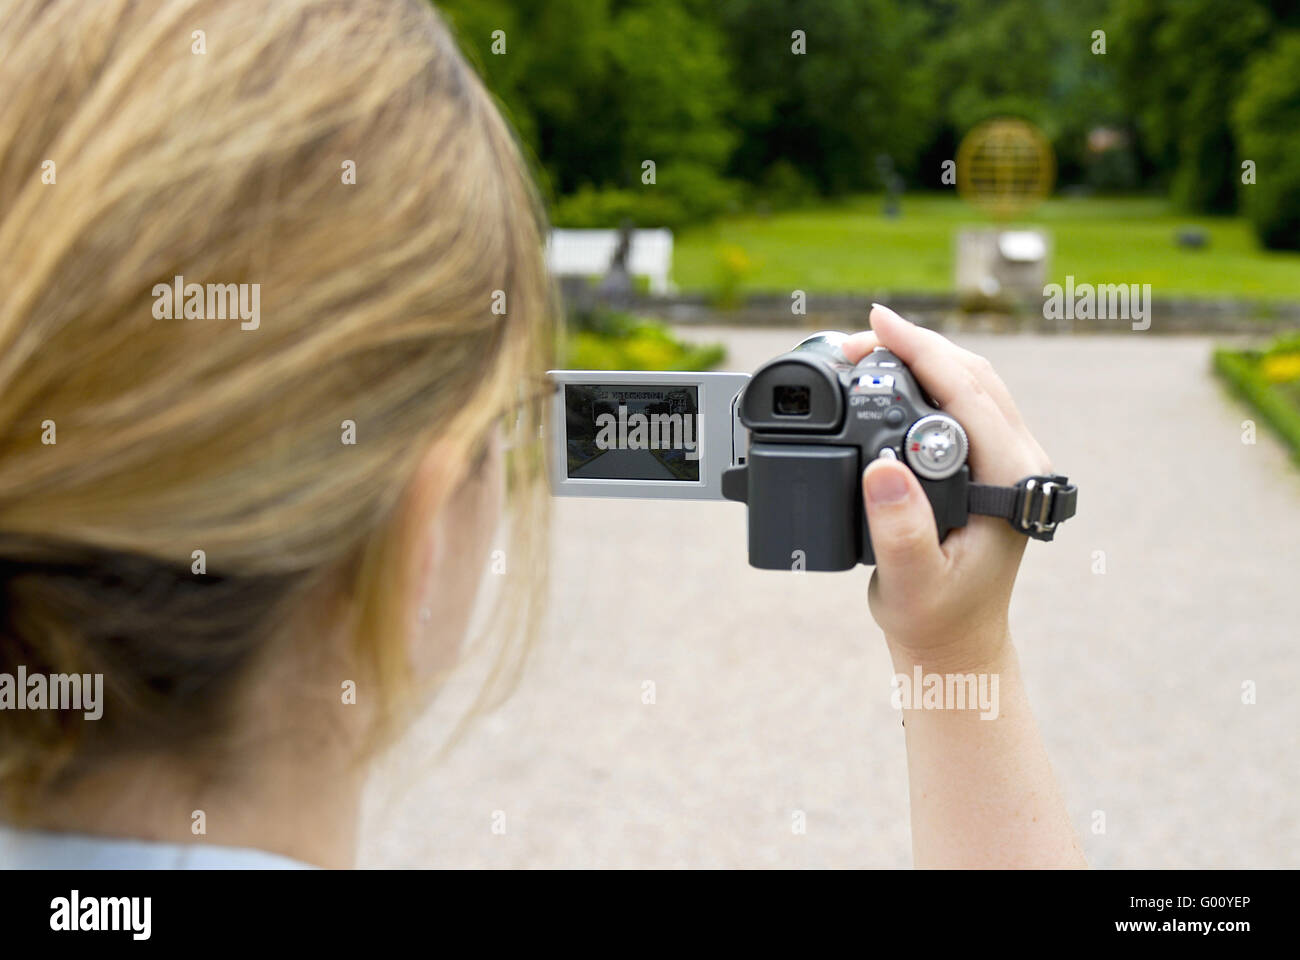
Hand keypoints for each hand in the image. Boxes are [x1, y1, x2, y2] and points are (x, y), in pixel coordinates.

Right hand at [841, 304, 1053, 669]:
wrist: (954, 642)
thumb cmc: (935, 616)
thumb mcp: (911, 582)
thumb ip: (900, 531)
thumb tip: (883, 470)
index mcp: (1010, 479)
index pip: (968, 391)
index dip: (921, 349)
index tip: (876, 323)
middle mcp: (1019, 461)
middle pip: (972, 373)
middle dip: (915, 343)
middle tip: (854, 339)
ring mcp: (1007, 459)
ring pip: (969, 381)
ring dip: (920, 356)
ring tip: (866, 349)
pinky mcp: (988, 462)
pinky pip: (961, 401)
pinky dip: (925, 378)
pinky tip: (891, 376)